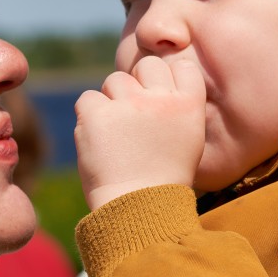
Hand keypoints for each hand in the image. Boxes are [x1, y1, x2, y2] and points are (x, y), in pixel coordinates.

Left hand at [74, 56, 205, 210]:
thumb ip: (176, 108)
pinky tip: (99, 140)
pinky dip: (89, 117)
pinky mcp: (98, 114)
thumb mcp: (188, 141)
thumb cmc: (163, 181)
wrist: (137, 212)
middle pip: (147, 65)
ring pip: (114, 80)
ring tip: (117, 136)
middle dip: (138, 85)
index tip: (160, 101)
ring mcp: (129, 104)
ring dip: (111, 102)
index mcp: (189, 106)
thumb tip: (154, 83)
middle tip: (134, 119)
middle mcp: (162, 100)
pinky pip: (88, 99)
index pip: (182, 66)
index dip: (167, 80)